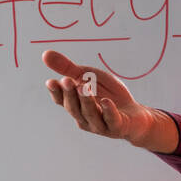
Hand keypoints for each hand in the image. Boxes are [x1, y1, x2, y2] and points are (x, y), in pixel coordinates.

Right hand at [41, 49, 161, 146]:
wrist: (135, 114)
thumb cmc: (108, 94)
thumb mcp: (89, 77)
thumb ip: (68, 68)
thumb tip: (45, 54)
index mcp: (76, 106)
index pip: (62, 101)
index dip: (56, 92)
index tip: (50, 82)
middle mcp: (85, 118)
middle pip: (74, 108)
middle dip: (70, 95)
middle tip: (67, 81)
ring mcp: (100, 125)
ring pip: (91, 114)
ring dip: (87, 101)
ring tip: (84, 87)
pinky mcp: (117, 127)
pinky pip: (112, 120)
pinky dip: (108, 111)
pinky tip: (106, 101)